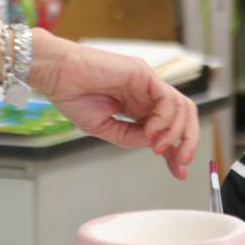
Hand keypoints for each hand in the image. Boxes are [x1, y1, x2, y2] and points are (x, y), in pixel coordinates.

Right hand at [31, 32, 198, 178]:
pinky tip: (150, 130)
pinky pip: (167, 98)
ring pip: (181, 107)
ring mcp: (147, 82)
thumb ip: (130, 137)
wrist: (57, 75)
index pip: (167, 128)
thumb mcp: (104, 128)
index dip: (176, 150)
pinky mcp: (144, 73)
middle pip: (182, 116)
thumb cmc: (73, 95)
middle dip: (187, 142)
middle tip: (180, 162)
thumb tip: (154, 144)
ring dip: (176, 132)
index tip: (178, 171)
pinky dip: (164, 117)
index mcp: (137, 106)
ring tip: (159, 147)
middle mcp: (146, 93)